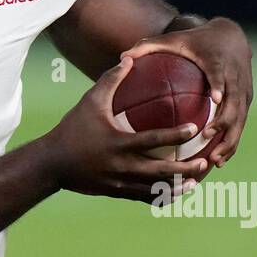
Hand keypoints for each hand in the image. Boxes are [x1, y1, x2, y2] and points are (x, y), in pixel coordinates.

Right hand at [44, 55, 208, 201]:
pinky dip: (161, 197)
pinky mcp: (116, 192)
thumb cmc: (72, 128)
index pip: (154, 139)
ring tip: (196, 183)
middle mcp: (121, 166)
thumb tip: (129, 58)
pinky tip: (175, 194)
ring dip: (177, 187)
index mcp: (118, 143)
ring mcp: (119, 182)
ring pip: (154, 189)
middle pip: (160, 171)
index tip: (195, 128)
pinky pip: (143, 198)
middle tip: (204, 162)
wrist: (52, 163)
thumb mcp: (90, 101)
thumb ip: (110, 80)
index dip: (176, 135)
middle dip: (184, 169)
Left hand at [123, 17, 252, 168]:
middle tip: (207, 138)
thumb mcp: (175, 39)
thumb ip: (148, 46)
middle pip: (235, 103)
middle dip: (224, 122)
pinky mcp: (246, 101)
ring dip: (229, 140)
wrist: (232, 36)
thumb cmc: (196, 40)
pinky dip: (231, 143)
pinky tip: (217, 162)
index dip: (220, 85)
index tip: (215, 99)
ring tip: (213, 160)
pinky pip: (240, 125)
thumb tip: (122, 56)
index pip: (220, 73)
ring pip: (240, 120)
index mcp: (217, 61)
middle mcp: (235, 77)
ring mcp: (244, 91)